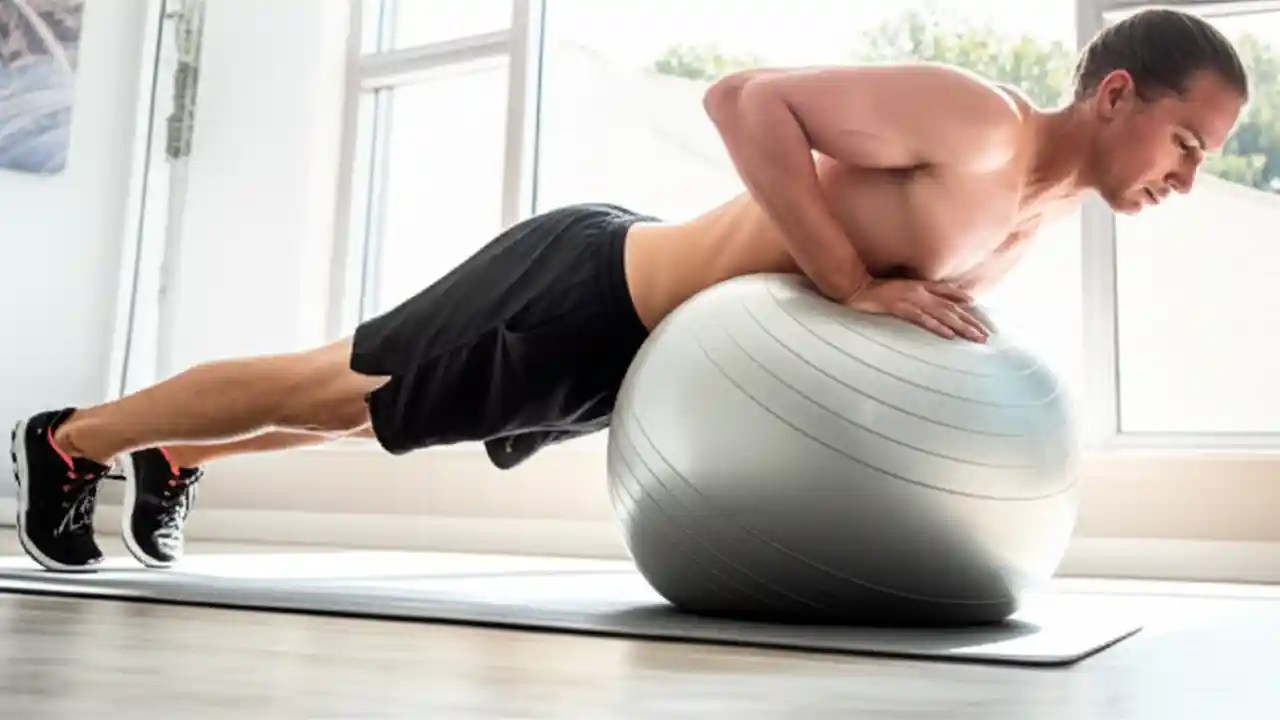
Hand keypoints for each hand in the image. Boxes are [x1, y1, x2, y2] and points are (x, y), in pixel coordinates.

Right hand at [844, 278, 988, 341]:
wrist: (855, 288)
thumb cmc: (877, 291)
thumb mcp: (902, 289)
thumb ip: (920, 292)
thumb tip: (936, 304)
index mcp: (920, 286)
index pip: (949, 296)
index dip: (966, 307)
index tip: (981, 320)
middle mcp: (920, 292)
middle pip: (951, 309)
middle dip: (970, 323)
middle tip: (986, 337)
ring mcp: (910, 299)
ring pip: (942, 314)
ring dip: (961, 327)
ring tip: (975, 338)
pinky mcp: (899, 308)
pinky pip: (922, 319)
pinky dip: (936, 327)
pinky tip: (949, 336)